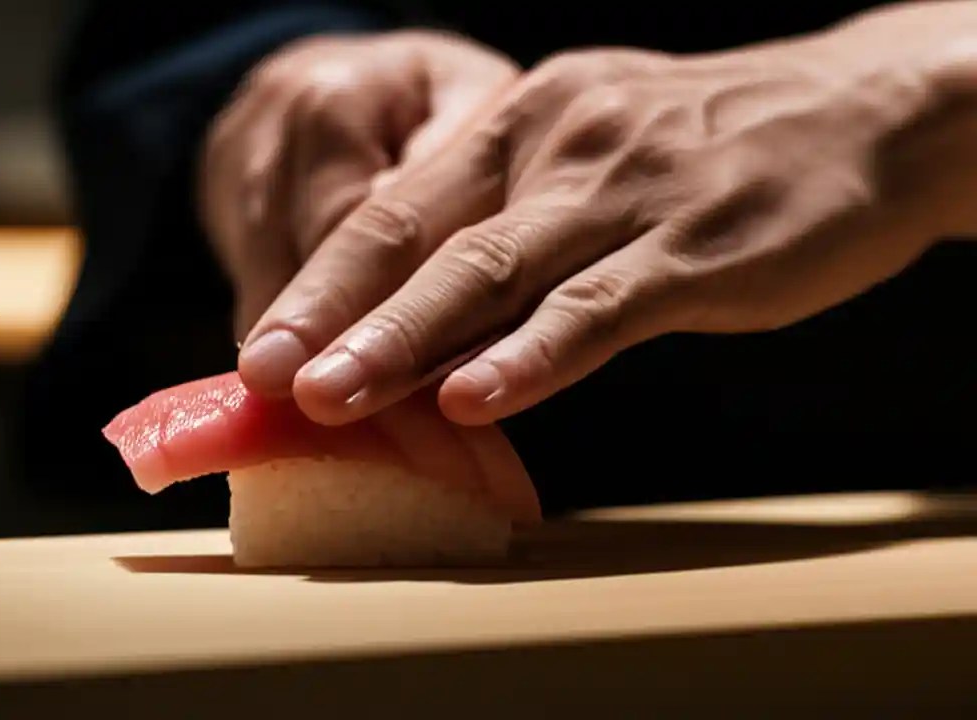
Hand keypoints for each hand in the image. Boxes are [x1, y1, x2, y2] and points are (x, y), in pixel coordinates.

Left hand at [239, 2, 976, 424]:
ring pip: (492, 273)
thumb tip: (419, 323)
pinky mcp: (696, 249)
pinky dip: (530, 357)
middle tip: (258, 374)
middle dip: (329, 311)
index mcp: (517, 122)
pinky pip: (597, 310)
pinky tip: (474, 397)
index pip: (394, 206)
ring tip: (328, 398)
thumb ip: (508, 225)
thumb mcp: (589, 158)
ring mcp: (625, 193)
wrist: (865, 114)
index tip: (254, 346)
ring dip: (401, 339)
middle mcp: (556, 146)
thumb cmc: (704, 153)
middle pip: (418, 236)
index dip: (317, 280)